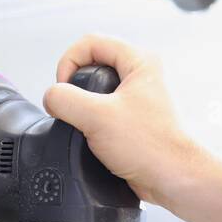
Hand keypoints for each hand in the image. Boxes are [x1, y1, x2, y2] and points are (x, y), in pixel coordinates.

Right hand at [43, 34, 210, 210]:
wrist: (170, 178)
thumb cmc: (151, 147)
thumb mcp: (96, 117)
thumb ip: (64, 100)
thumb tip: (50, 98)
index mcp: (139, 62)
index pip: (90, 42)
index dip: (69, 61)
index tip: (64, 86)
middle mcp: (140, 75)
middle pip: (91, 62)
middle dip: (74, 83)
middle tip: (71, 105)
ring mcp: (136, 96)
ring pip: (94, 87)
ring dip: (81, 104)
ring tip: (82, 121)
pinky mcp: (131, 117)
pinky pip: (100, 108)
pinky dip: (89, 119)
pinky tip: (90, 134)